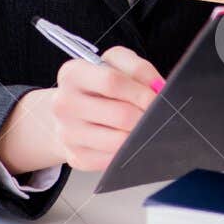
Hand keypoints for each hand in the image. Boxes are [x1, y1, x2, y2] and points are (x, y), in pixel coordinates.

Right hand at [2, 47, 160, 173]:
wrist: (71, 112)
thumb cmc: (98, 86)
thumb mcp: (115, 64)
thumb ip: (138, 69)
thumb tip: (158, 88)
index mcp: (72, 74)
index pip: (112, 81)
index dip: (141, 91)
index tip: (157, 97)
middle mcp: (64, 104)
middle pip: (120, 115)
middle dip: (146, 116)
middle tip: (157, 115)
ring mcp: (68, 133)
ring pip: (119, 141)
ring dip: (140, 136)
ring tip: (145, 127)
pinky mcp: (77, 157)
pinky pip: (114, 159)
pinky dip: (129, 151)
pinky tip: (130, 141)